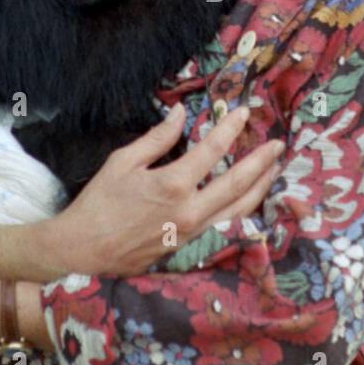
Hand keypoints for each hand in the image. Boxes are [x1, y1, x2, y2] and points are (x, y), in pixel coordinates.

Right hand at [59, 103, 283, 277]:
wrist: (85, 251)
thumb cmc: (99, 203)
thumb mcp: (122, 162)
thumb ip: (156, 139)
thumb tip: (180, 114)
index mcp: (173, 184)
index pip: (212, 150)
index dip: (230, 128)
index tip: (243, 113)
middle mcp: (191, 210)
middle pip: (238, 182)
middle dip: (261, 161)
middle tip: (278, 144)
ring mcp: (195, 233)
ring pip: (240, 209)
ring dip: (261, 187)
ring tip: (275, 170)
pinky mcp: (192, 248)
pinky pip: (228, 228)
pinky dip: (246, 213)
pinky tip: (254, 202)